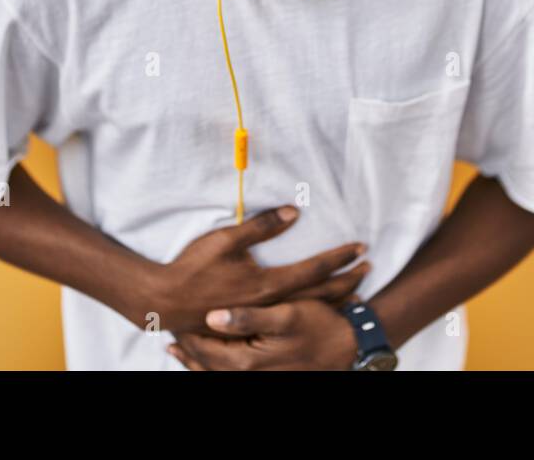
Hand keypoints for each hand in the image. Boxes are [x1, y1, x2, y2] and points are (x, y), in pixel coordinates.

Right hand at [150, 205, 367, 335]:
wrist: (165, 301)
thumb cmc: (194, 268)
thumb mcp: (226, 240)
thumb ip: (262, 226)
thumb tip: (294, 211)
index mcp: (268, 285)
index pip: (314, 270)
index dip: (339, 257)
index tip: (360, 247)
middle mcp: (271, 305)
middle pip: (320, 295)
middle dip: (347, 281)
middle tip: (368, 269)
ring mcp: (263, 318)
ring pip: (309, 312)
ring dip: (335, 300)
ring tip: (355, 294)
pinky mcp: (253, 323)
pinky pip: (293, 321)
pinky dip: (313, 314)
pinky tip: (320, 311)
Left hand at [167, 299, 358, 370]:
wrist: (348, 347)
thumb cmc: (317, 326)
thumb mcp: (285, 315)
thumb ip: (248, 317)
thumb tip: (213, 316)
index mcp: (246, 361)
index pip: (203, 349)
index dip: (185, 332)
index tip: (170, 317)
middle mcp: (247, 376)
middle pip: (204, 364)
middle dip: (186, 346)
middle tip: (167, 329)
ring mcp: (256, 379)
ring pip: (214, 373)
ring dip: (195, 360)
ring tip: (175, 347)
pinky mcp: (265, 376)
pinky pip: (229, 375)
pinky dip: (213, 367)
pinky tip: (206, 360)